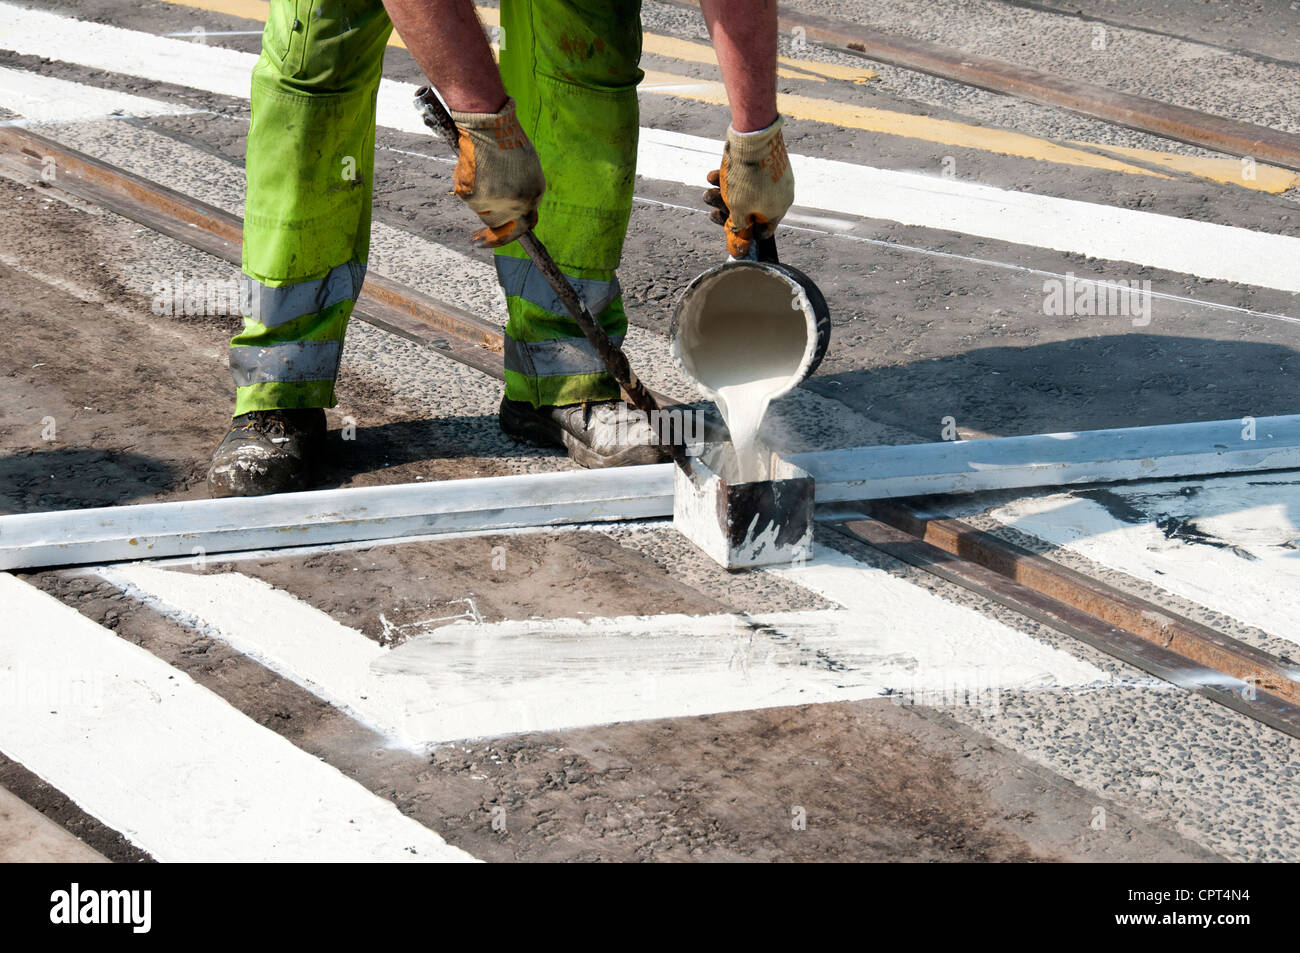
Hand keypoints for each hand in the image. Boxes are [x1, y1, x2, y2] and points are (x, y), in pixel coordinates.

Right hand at [449, 97, 545, 246]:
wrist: (489, 125)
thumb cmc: (506, 139)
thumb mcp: (525, 167)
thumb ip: (520, 190)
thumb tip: (510, 209)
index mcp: (535, 193)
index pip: (525, 224)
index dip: (511, 233)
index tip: (498, 237)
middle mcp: (519, 202)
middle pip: (501, 226)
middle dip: (490, 235)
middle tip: (478, 241)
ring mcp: (498, 203)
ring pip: (483, 213)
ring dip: (479, 201)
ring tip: (479, 174)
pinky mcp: (477, 198)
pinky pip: (469, 200)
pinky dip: (466, 188)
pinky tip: (471, 169)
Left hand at [703, 117, 794, 257]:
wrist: (752, 136)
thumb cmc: (746, 177)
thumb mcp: (738, 208)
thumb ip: (738, 227)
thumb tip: (739, 245)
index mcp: (778, 210)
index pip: (763, 230)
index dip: (745, 232)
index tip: (730, 230)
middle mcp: (780, 195)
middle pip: (751, 210)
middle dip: (728, 209)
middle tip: (712, 209)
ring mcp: (775, 176)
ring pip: (746, 191)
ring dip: (724, 192)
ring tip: (709, 188)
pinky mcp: (767, 160)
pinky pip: (748, 174)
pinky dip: (731, 176)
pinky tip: (713, 175)